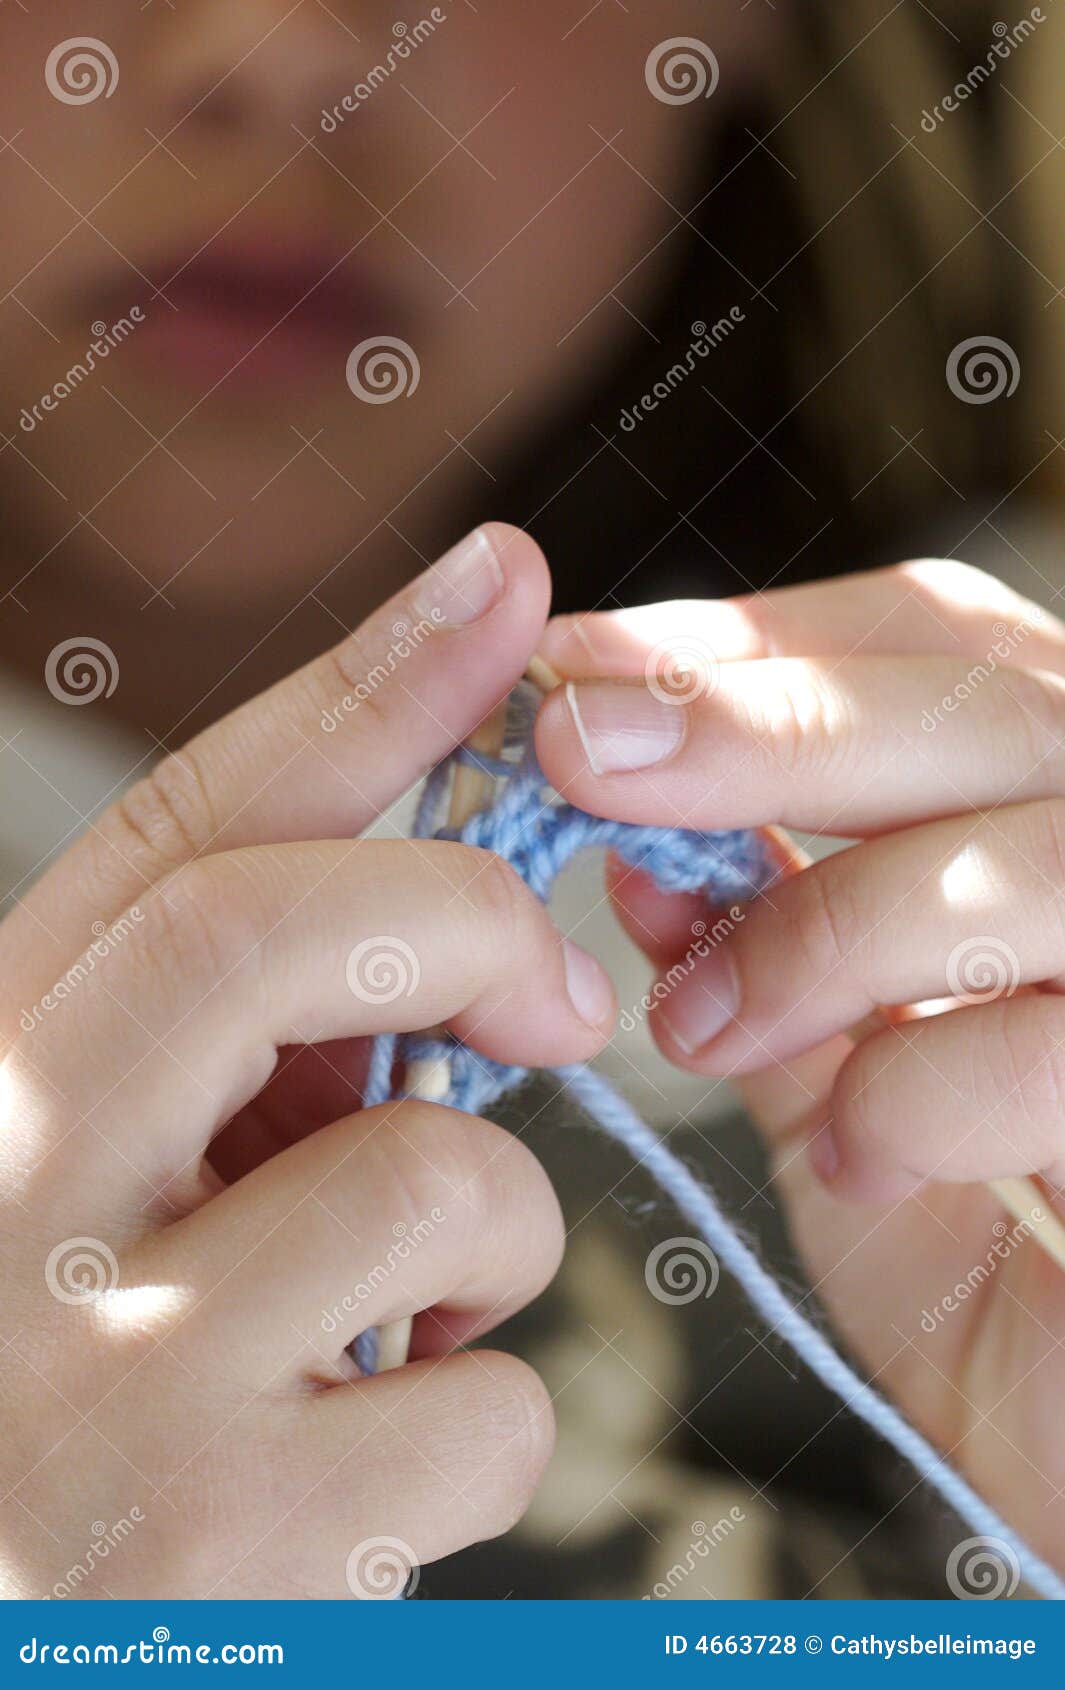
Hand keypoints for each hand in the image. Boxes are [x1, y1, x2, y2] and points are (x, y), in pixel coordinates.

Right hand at [0, 524, 614, 1599]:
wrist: (21, 1633)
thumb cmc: (83, 1388)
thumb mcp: (122, 1182)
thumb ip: (241, 1043)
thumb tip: (454, 886)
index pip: (166, 838)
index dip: (354, 694)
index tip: (500, 585)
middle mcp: (1, 1204)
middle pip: (258, 927)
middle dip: (460, 914)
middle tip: (551, 996)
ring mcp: (99, 1385)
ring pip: (431, 1178)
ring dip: (495, 1227)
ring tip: (411, 1309)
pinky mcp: (223, 1553)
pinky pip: (490, 1403)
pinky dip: (492, 1405)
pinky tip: (387, 1462)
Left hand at [536, 559, 1064, 1574]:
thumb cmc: (992, 1257)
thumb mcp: (850, 1073)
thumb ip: (768, 950)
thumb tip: (634, 851)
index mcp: (1056, 811)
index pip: (929, 639)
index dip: (744, 641)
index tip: (570, 673)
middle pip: (980, 703)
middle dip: (756, 722)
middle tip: (573, 751)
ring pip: (1024, 858)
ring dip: (820, 930)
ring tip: (700, 1025)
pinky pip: (1057, 1047)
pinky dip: (917, 1095)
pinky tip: (855, 1160)